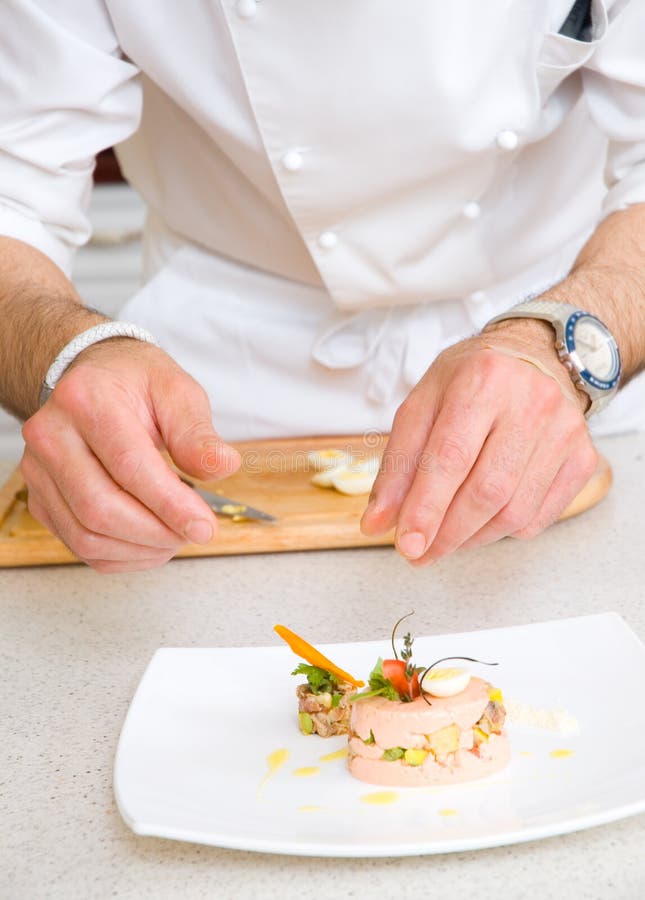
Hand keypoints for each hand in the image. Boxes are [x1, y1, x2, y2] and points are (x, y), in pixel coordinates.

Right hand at [21, 339, 239, 572]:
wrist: (94, 381)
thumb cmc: (136, 385)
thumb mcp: (177, 392)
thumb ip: (197, 433)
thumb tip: (223, 465)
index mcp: (86, 399)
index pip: (128, 466)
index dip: (170, 505)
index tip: (204, 527)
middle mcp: (51, 435)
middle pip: (100, 508)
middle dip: (157, 533)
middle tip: (196, 532)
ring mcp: (38, 470)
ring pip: (86, 536)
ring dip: (141, 549)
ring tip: (176, 536)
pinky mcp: (39, 498)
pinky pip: (78, 545)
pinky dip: (122, 556)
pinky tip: (151, 543)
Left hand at [360, 320, 597, 564]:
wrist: (534, 356)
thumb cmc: (471, 381)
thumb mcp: (423, 405)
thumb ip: (398, 463)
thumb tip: (377, 523)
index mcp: (483, 380)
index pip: (451, 457)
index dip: (426, 508)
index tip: (406, 545)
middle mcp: (531, 402)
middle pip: (487, 491)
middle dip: (447, 533)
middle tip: (418, 552)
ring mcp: (564, 431)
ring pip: (515, 512)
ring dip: (472, 538)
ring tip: (444, 539)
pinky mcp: (582, 457)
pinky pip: (540, 517)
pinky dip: (503, 531)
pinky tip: (481, 521)